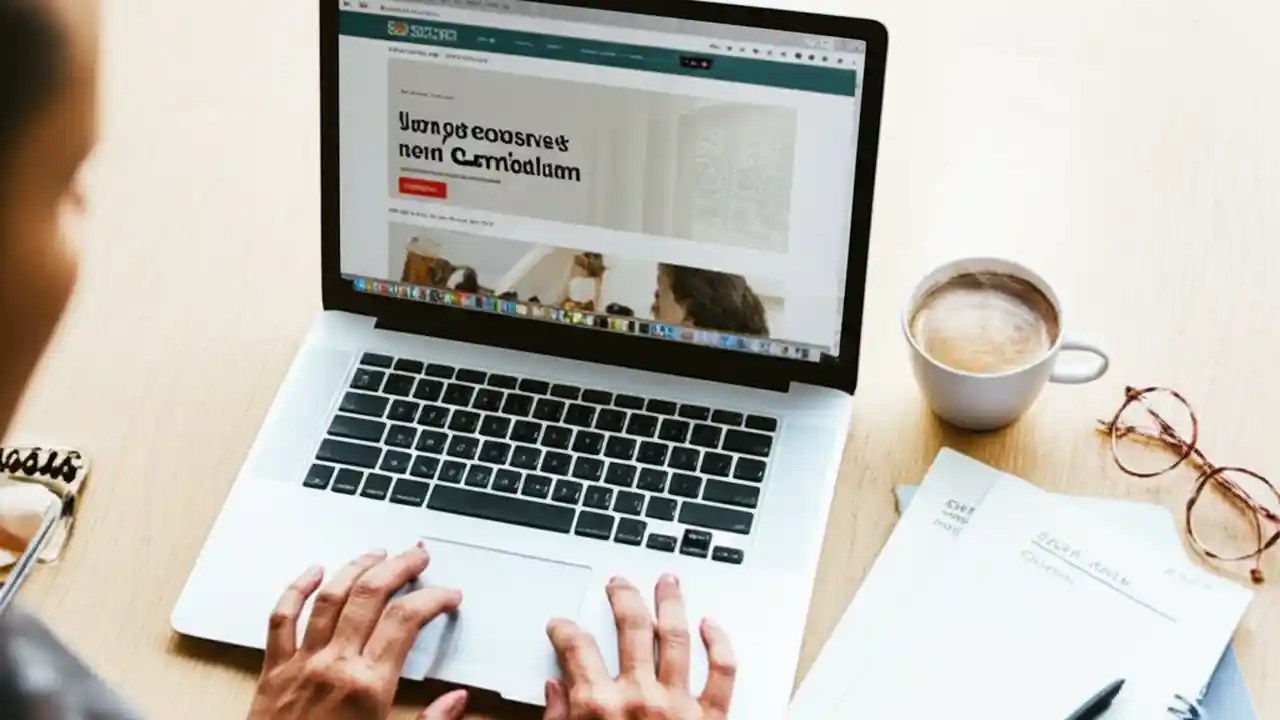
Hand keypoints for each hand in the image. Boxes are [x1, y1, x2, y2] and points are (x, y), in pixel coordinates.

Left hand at [247, 544, 468, 719]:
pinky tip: (311, 571)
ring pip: (329, 597)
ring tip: (376, 553)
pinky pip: (281, 618)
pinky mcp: (272, 672)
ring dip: (355, 567)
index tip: (449, 595)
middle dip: (399, 566)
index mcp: (369, 688)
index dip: (433, 598)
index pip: (407, 621)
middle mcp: (334, 667)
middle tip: (418, 554)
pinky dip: (295, 589)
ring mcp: (300, 665)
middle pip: (370, 595)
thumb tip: (459, 700)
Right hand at [543, 575, 735, 719]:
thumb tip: (554, 689)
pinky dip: (719, 644)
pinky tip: (711, 625)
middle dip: (624, 597)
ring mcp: (677, 705)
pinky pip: (721, 672)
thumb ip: (558, 718)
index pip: (577, 649)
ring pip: (676, 637)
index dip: (565, 630)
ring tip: (668, 583)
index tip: (561, 625)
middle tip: (620, 584)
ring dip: (670, 603)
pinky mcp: (709, 719)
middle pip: (630, 627)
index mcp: (597, 706)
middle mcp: (638, 697)